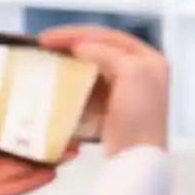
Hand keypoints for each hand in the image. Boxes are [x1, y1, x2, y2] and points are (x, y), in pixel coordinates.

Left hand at [0, 94, 73, 194]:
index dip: (21, 132)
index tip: (40, 120)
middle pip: (14, 157)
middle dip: (40, 148)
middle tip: (65, 137)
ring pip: (17, 173)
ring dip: (41, 165)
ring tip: (66, 154)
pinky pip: (7, 191)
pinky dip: (28, 183)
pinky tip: (47, 173)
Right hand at [37, 25, 169, 156]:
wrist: (137, 161)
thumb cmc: (140, 117)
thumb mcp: (131, 73)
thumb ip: (106, 53)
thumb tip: (80, 46)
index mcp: (149, 59)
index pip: (109, 36)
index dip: (78, 34)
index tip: (50, 38)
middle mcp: (142, 71)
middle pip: (101, 48)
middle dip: (72, 44)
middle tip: (45, 44)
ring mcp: (128, 90)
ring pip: (94, 65)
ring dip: (71, 60)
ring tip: (48, 58)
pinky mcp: (114, 108)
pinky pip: (91, 85)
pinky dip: (74, 80)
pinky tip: (59, 80)